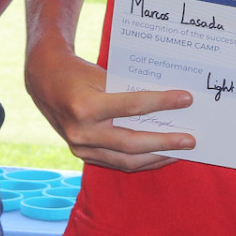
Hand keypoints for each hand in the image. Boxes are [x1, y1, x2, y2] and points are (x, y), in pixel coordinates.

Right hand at [24, 41, 194, 171]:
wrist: (44, 81)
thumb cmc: (78, 72)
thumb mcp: (102, 74)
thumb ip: (128, 89)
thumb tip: (167, 101)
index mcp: (85, 106)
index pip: (132, 107)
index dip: (162, 103)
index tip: (186, 99)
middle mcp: (81, 132)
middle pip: (132, 143)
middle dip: (165, 142)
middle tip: (190, 140)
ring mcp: (80, 148)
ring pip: (125, 160)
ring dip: (156, 157)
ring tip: (180, 152)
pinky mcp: (82, 155)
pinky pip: (116, 163)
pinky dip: (141, 161)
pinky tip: (159, 155)